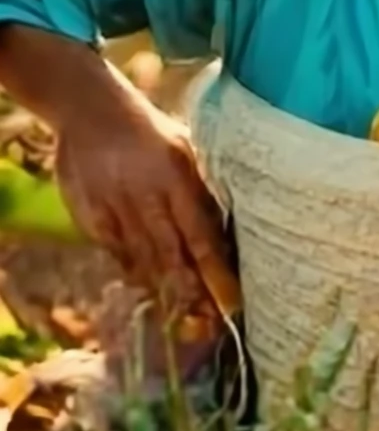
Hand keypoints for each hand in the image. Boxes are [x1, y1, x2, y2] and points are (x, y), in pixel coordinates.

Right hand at [53, 87, 237, 316]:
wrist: (91, 112)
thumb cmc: (152, 130)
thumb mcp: (187, 146)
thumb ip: (206, 181)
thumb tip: (238, 214)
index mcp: (176, 179)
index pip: (201, 235)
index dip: (217, 271)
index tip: (233, 297)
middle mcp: (145, 197)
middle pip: (171, 255)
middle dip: (192, 290)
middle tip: (210, 319)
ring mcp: (113, 208)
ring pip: (142, 259)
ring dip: (164, 286)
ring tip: (186, 313)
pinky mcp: (89, 215)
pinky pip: (114, 251)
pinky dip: (131, 269)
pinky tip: (147, 284)